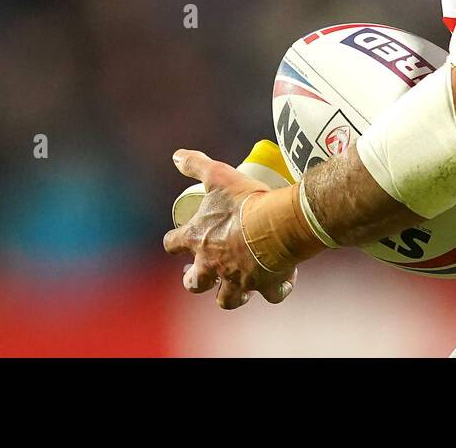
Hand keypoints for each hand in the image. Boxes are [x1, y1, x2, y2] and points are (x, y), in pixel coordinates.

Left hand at [162, 149, 296, 309]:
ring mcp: (238, 279)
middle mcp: (214, 265)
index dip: (173, 242)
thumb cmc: (246, 200)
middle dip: (195, 281)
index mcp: (199, 240)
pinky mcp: (264, 285)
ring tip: (237, 289)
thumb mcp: (219, 176)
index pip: (173, 244)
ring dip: (230, 295)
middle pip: (195, 283)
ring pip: (227, 300)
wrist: (280, 223)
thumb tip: (176, 155)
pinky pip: (270, 295)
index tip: (177, 240)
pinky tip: (281, 282)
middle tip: (201, 276)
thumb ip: (196, 164)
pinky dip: (275, 290)